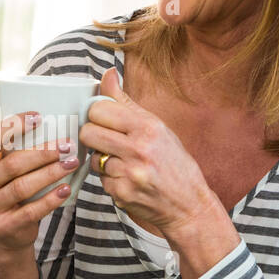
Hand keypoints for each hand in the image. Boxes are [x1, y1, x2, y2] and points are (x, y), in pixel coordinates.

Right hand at [0, 81, 82, 253]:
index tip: (40, 116)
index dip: (13, 126)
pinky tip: (66, 190)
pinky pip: (29, 212)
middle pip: (11, 164)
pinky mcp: (3, 227)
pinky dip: (50, 200)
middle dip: (42, 152)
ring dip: (50, 173)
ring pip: (22, 187)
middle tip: (68, 144)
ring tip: (72, 163)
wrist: (5, 232)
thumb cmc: (4, 184)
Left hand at [80, 67, 220, 237]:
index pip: (99, 109)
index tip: (105, 121)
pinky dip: (110, 180)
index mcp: (148, 127)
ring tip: (124, 163)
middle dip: (93, 136)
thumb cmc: (174, 163)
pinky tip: (128, 180)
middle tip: (107, 142)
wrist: (189, 205)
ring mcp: (129, 173)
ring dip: (103, 161)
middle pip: (88, 132)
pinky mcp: (122, 194)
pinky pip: (100, 180)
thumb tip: (107, 74)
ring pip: (93, 158)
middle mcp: (139, 148)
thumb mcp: (157, 127)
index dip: (97, 115)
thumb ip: (126, 102)